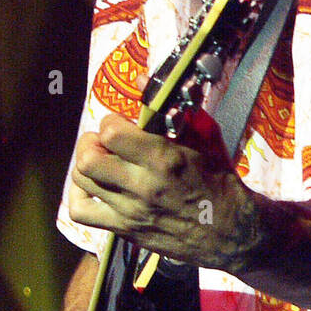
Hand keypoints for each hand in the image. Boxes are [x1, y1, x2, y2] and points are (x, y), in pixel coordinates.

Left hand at [67, 111, 260, 271]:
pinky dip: (79, 195)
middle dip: (92, 141)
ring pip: (82, 181)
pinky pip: (82, 212)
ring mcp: (131, 211)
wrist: (232, 232)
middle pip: (88, 158)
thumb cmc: (219, 179)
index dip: (112, 121)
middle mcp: (142, 186)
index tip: (123, 123)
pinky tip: (94, 185)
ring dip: (86, 163)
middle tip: (106, 141)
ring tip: (102, 159)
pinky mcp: (125, 230)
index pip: (111, 133)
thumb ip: (176, 106)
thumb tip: (142, 78)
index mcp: (164, 159)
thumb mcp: (205, 137)